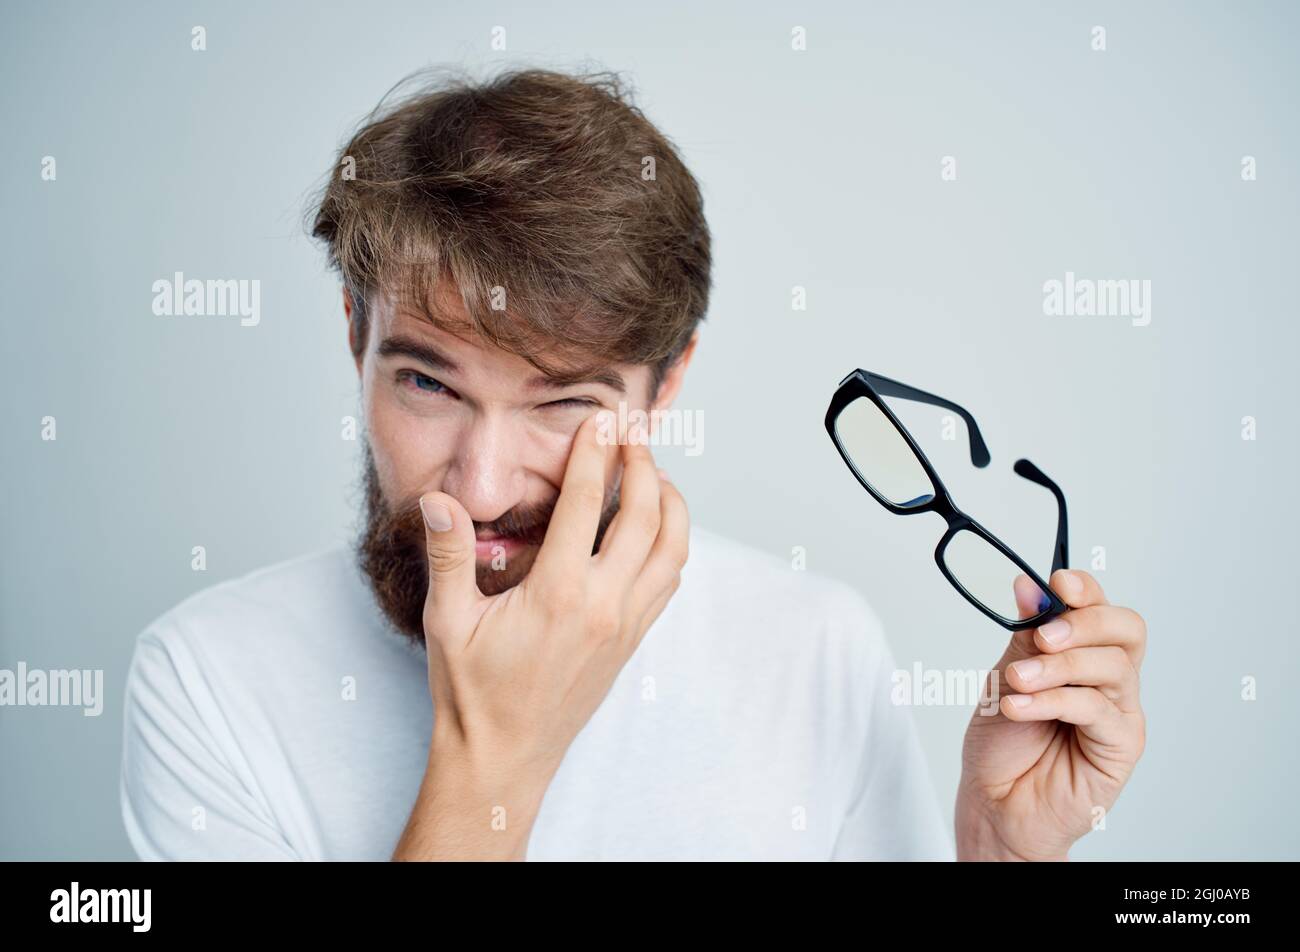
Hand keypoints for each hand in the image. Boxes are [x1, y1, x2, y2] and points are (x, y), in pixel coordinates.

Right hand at [393, 412, 687, 859]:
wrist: (504, 758)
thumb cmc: (471, 693)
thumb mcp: (448, 621)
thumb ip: (449, 555)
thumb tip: (439, 500)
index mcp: (559, 593)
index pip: (587, 503)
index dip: (596, 454)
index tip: (601, 421)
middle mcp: (604, 605)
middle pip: (647, 516)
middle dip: (644, 465)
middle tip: (632, 434)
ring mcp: (625, 625)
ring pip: (673, 549)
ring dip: (670, 503)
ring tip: (653, 472)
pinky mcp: (632, 641)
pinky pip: (669, 581)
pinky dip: (673, 544)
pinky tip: (657, 526)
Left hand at [956, 569, 1146, 860]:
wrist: (996, 803)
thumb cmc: (1002, 745)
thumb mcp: (1004, 679)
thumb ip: (1023, 637)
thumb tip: (1029, 586)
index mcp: (1082, 654)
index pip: (1100, 608)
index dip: (1086, 589)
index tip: (1058, 581)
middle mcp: (1108, 680)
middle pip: (1126, 630)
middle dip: (1084, 622)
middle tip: (1043, 636)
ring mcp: (1119, 711)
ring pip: (1112, 666)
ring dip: (1059, 667)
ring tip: (1017, 681)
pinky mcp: (1121, 745)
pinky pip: (1097, 709)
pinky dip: (1055, 701)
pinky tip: (1020, 707)